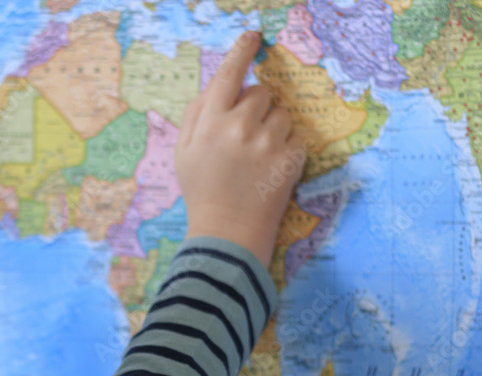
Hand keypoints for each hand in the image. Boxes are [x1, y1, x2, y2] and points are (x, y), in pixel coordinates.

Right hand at [175, 31, 305, 265]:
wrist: (227, 233)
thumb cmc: (203, 191)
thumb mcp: (185, 152)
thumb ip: (197, 115)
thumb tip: (218, 85)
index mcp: (209, 123)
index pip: (228, 75)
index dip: (241, 52)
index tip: (253, 37)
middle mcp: (238, 128)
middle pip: (260, 93)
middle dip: (256, 109)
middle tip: (245, 138)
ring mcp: (267, 143)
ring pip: (282, 114)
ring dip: (273, 129)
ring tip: (258, 158)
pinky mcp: (290, 159)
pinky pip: (296, 137)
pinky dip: (287, 149)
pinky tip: (271, 170)